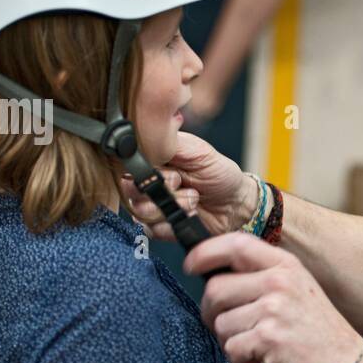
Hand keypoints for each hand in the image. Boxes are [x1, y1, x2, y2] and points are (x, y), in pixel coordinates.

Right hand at [120, 131, 255, 238]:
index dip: (148, 171)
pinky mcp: (159, 228)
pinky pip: (154, 230)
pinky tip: (191, 215)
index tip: (173, 173)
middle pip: (130, 191)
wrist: (235, 202)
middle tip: (182, 183)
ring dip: (173, 205)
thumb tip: (146, 132)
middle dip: (162, 189)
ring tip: (193, 199)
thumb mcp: (196, 149)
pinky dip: (175, 223)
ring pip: (142, 211)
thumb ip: (168, 141)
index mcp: (150, 163)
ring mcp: (151, 208)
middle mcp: (146, 185)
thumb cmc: (217, 172)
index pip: (128, 166)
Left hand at [185, 232, 362, 362]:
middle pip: (216, 289)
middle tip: (225, 330)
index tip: (191, 266)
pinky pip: (231, 349)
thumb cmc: (319, 333)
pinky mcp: (268, 338)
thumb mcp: (298, 290)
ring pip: (220, 324)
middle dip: (211, 314)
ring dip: (231, 345)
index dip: (206, 253)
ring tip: (256, 352)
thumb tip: (213, 280)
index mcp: (286, 265)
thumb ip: (263, 278)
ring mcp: (273, 308)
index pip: (235, 244)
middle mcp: (279, 281)